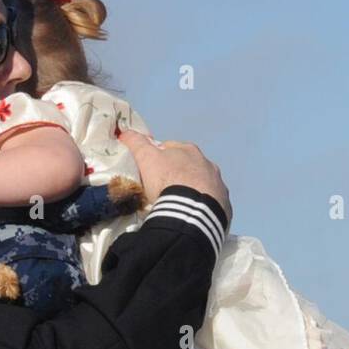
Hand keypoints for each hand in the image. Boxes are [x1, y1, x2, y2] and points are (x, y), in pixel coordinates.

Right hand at [117, 128, 231, 224]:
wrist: (190, 212)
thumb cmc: (167, 181)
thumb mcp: (146, 159)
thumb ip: (137, 144)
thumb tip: (125, 132)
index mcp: (189, 150)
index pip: (171, 149)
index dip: (159, 160)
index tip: (151, 173)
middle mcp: (207, 164)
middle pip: (189, 166)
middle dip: (179, 175)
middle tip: (164, 191)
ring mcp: (218, 185)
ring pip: (203, 185)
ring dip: (193, 192)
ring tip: (180, 206)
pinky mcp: (224, 205)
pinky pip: (212, 204)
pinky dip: (203, 208)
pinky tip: (193, 216)